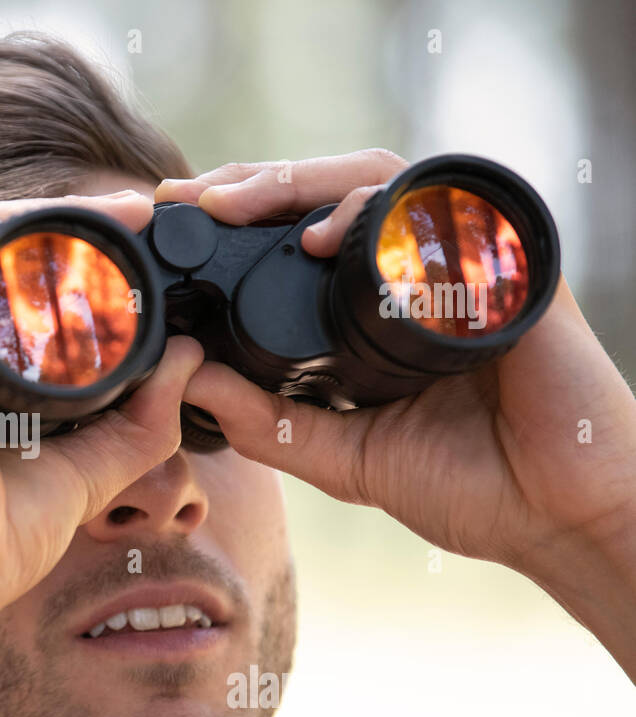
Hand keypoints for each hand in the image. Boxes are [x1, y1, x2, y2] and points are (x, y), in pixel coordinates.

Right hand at [0, 191, 203, 624]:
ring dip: (53, 216)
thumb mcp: (72, 471)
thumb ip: (132, 422)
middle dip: (60, 224)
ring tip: (130, 218)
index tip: (124, 250)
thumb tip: (185, 359)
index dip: (47, 253)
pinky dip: (33, 226)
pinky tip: (96, 228)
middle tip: (139, 222)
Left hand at [158, 149, 635, 579]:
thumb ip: (266, 422)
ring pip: (379, 181)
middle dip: (254, 184)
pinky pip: (441, 212)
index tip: (177, 222)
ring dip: (301, 182)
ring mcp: (465, 262)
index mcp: (378, 306)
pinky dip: (379, 213)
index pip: (305, 232)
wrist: (558, 516)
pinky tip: (324, 237)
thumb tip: (187, 379)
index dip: (242, 218)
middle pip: (332, 192)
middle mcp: (418, 272)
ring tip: (236, 206)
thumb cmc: (466, 486)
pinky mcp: (508, 268)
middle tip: (189, 197)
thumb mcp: (340, 454)